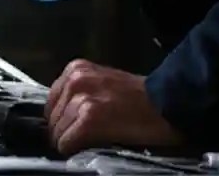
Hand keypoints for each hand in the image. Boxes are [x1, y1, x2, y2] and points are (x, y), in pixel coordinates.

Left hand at [46, 59, 182, 155]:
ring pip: (57, 132)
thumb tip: (63, 114)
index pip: (51, 102)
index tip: (72, 128)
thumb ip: (81, 92)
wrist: (167, 103)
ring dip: (68, 142)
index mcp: (76, 69)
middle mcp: (75, 80)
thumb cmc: (140, 97)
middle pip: (52, 118)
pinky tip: (88, 148)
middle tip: (82, 138)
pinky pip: (66, 142)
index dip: (61, 118)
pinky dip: (72, 149)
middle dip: (63, 130)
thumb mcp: (102, 82)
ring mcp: (81, 99)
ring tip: (88, 143)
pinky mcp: (89, 119)